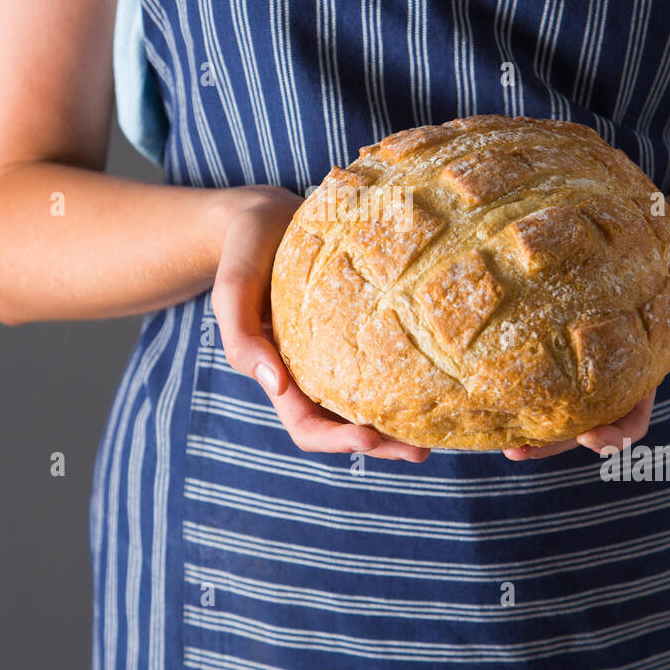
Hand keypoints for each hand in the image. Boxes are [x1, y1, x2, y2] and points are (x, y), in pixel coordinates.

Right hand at [211, 186, 429, 461]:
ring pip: (369, 402)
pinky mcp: (357, 328)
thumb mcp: (233, 289)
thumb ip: (242, 338)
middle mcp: (311, 372)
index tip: (369, 437)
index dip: (336, 439)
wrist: (262, 217)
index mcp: (280, 373)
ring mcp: (336, 354)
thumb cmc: (243, 252)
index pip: (307, 424)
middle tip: (420, 451)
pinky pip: (382, 363)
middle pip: (345, 426)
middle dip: (381, 444)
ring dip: (399, 424)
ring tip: (436, 431)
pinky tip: (433, 379)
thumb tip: (277, 386)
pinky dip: (404, 380)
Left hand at [502, 202, 669, 461]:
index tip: (593, 438)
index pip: (632, 417)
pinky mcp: (551, 325)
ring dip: (524, 423)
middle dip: (552, 444)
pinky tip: (482, 381)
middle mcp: (605, 370)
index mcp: (643, 369)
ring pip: (549, 400)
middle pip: (579, 422)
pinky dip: (512, 376)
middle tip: (520, 451)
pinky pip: (532, 359)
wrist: (657, 224)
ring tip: (496, 436)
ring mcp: (576, 352)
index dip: (614, 434)